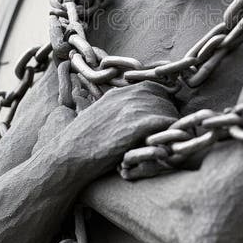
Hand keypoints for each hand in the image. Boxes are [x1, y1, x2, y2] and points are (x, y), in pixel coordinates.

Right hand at [61, 81, 178, 160]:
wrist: (69, 155)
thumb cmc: (80, 142)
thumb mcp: (97, 117)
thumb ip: (114, 111)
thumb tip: (126, 118)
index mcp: (117, 93)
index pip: (151, 87)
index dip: (160, 101)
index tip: (163, 114)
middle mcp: (127, 96)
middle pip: (164, 96)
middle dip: (169, 112)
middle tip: (171, 129)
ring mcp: (133, 109)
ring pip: (168, 109)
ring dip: (173, 124)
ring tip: (172, 138)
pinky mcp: (137, 125)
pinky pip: (167, 122)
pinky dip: (172, 132)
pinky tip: (170, 143)